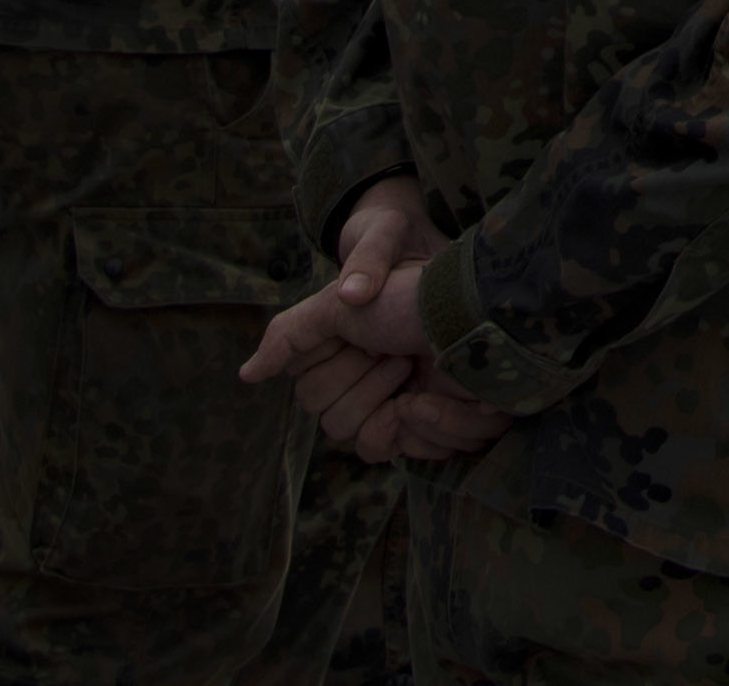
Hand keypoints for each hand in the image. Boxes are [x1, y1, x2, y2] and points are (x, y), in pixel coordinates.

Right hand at [246, 184, 509, 464]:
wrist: (481, 298)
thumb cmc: (415, 278)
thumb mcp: (347, 292)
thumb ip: (294, 329)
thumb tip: (247, 376)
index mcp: (337, 350)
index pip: (309, 388)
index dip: (335, 363)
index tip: (363, 334)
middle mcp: (359, 379)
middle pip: (329, 416)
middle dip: (361, 379)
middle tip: (394, 348)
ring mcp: (388, 403)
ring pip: (357, 437)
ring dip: (388, 402)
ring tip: (412, 363)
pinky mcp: (418, 423)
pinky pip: (388, 450)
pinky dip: (410, 431)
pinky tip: (428, 400)